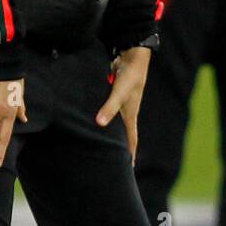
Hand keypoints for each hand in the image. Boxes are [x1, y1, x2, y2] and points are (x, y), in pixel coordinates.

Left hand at [95, 46, 151, 163]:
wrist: (132, 56)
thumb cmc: (129, 76)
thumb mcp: (119, 93)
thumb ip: (109, 107)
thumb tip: (99, 124)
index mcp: (130, 115)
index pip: (131, 140)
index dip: (130, 155)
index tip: (128, 170)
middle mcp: (126, 112)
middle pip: (123, 135)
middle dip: (119, 149)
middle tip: (113, 163)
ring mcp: (119, 104)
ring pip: (113, 124)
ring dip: (110, 134)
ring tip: (101, 146)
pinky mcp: (112, 95)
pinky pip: (106, 111)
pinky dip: (102, 119)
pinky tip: (93, 122)